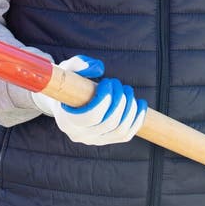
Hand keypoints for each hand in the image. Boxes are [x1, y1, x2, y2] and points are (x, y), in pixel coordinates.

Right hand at [32, 55, 146, 145]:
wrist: (65, 101)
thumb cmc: (66, 84)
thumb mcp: (66, 70)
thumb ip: (78, 64)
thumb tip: (98, 68)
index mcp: (66, 120)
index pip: (92, 116)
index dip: (106, 98)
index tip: (108, 81)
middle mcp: (80, 135)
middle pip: (109, 123)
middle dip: (120, 100)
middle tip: (118, 83)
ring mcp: (94, 140)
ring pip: (120, 131)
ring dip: (130, 109)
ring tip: (128, 91)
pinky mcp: (106, 140)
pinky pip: (126, 135)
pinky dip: (136, 120)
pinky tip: (140, 104)